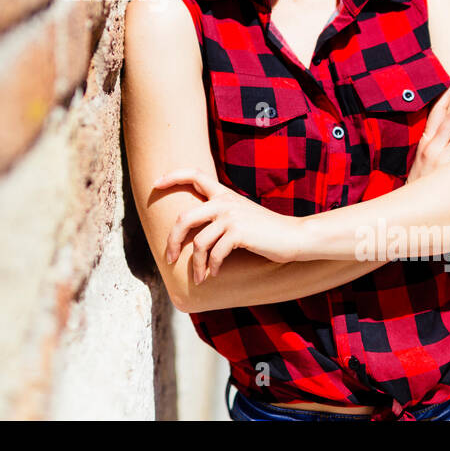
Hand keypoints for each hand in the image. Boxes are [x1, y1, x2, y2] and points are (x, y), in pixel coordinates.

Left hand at [153, 168, 304, 281]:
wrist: (294, 236)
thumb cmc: (265, 231)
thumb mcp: (240, 215)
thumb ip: (220, 214)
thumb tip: (193, 229)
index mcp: (223, 194)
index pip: (194, 174)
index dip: (172, 176)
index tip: (155, 185)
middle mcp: (225, 201)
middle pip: (184, 218)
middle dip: (173, 241)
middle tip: (170, 258)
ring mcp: (232, 216)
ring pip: (199, 242)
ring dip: (197, 264)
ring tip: (199, 277)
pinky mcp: (239, 232)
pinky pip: (215, 254)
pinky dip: (212, 267)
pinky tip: (213, 274)